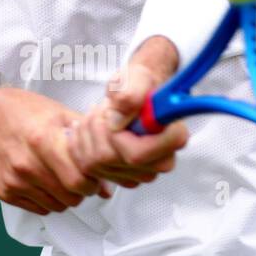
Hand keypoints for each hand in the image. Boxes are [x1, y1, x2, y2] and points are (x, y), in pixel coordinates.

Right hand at [0, 87, 112, 215]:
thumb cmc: (24, 112)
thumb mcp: (59, 115)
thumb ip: (86, 145)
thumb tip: (107, 182)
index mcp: (43, 140)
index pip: (79, 180)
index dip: (92, 181)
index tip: (92, 174)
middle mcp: (27, 164)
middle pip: (71, 197)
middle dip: (81, 191)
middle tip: (79, 177)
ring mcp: (14, 181)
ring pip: (57, 206)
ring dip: (65, 197)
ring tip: (59, 177)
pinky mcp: (4, 192)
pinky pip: (38, 209)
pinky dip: (47, 200)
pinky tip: (43, 181)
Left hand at [68, 60, 188, 189]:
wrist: (137, 93)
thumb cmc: (140, 85)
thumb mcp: (136, 78)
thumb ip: (131, 92)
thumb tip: (119, 114)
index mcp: (173, 138)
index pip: (137, 154)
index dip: (116, 134)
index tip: (114, 112)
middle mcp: (160, 162)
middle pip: (110, 159)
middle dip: (98, 128)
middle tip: (104, 107)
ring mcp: (140, 174)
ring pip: (95, 163)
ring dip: (88, 132)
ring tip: (98, 114)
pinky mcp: (122, 178)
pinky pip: (87, 167)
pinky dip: (82, 143)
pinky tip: (90, 128)